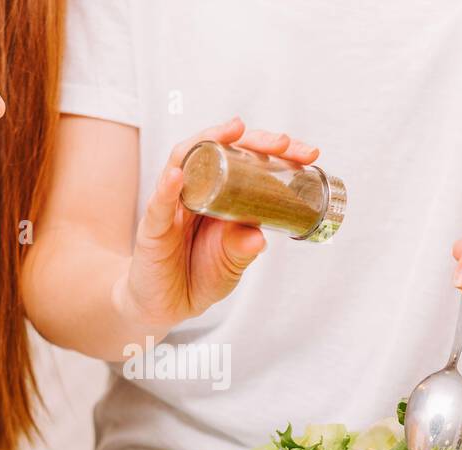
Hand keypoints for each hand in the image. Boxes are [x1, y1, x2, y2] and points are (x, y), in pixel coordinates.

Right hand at [117, 117, 319, 331]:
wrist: (167, 307)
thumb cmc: (200, 277)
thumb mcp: (231, 266)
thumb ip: (242, 250)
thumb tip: (258, 237)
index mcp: (223, 196)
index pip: (248, 162)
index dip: (276, 154)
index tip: (307, 154)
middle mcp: (198, 191)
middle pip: (220, 151)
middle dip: (251, 141)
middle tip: (280, 142)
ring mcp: (174, 206)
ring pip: (186, 162)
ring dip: (207, 142)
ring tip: (230, 131)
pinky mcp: (153, 228)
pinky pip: (159, 205)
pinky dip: (167, 189)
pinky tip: (176, 176)